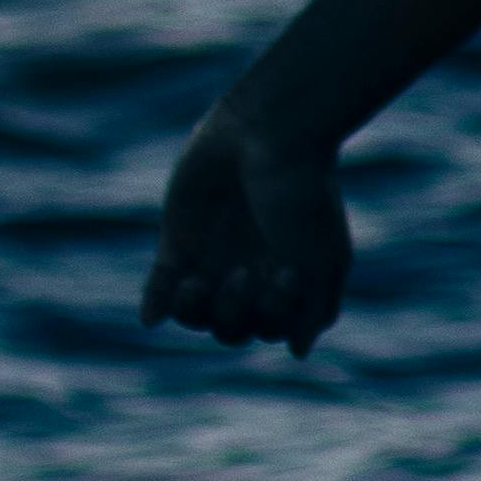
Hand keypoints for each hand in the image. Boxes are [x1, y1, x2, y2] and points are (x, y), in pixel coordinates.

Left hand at [141, 97, 353, 353]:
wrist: (272, 128)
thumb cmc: (306, 191)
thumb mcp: (327, 254)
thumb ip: (317, 309)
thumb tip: (297, 352)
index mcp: (284, 280)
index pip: (270, 326)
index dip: (272, 313)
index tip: (286, 272)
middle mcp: (247, 273)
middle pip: (230, 327)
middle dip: (234, 310)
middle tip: (245, 271)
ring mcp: (211, 257)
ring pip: (194, 313)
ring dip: (193, 310)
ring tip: (197, 283)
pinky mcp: (178, 239)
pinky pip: (159, 285)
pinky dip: (154, 303)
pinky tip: (152, 315)